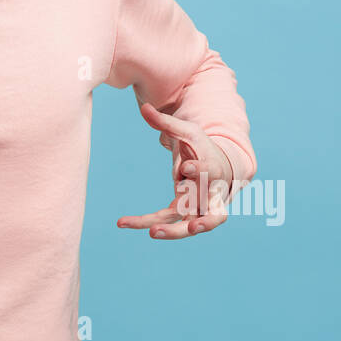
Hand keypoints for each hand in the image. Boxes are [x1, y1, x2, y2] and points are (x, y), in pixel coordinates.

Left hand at [117, 102, 231, 239]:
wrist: (218, 166)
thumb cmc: (201, 147)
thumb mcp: (186, 132)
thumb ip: (164, 122)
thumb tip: (143, 108)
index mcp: (211, 169)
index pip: (208, 172)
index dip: (200, 170)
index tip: (186, 167)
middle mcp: (209, 193)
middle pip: (209, 211)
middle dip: (201, 219)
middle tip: (191, 226)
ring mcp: (199, 208)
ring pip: (191, 225)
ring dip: (175, 232)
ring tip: (153, 233)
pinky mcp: (184, 214)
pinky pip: (168, 222)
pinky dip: (148, 223)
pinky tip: (122, 222)